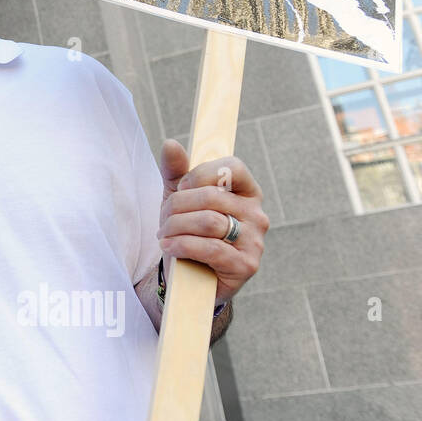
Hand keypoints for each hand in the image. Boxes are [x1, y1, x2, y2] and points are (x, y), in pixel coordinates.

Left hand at [156, 139, 269, 306]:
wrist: (187, 277)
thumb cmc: (187, 231)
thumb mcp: (178, 197)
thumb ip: (175, 171)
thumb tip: (171, 144)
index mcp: (246, 192)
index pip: (232, 167)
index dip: (199, 174)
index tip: (181, 188)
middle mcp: (257, 215)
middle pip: (211, 196)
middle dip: (176, 207)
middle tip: (164, 220)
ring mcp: (255, 241)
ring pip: (209, 222)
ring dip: (176, 227)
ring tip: (165, 236)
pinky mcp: (246, 266)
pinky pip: (211, 249)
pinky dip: (182, 246)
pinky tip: (169, 248)